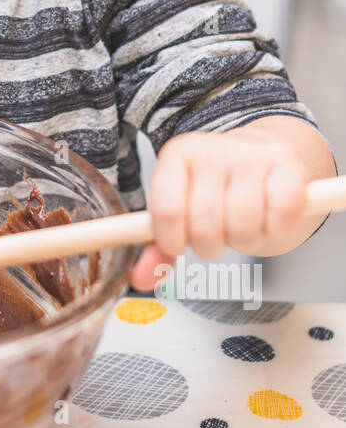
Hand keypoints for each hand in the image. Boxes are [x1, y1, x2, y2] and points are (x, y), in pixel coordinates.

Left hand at [130, 122, 320, 292]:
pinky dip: (276, 229)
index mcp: (178, 154)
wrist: (266, 157)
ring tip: (244, 225)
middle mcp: (212, 148)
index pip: (167, 212)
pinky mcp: (288, 165)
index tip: (181, 243)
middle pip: (205, 226)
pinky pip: (281, 214)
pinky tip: (270, 218)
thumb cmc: (219, 190)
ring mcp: (252, 154)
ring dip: (245, 241)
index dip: (174, 241)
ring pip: (243, 226)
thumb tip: (140, 280)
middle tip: (218, 233)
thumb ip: (158, 248)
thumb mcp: (182, 212)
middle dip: (211, 245)